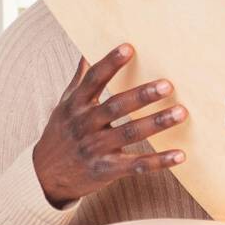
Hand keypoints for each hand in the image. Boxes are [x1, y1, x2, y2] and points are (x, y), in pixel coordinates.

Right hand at [32, 43, 186, 207]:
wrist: (43, 177)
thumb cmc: (60, 135)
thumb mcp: (64, 106)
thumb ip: (79, 81)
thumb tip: (86, 52)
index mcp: (77, 105)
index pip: (94, 80)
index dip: (110, 63)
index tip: (129, 48)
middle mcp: (86, 125)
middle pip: (116, 106)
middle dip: (142, 95)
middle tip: (167, 85)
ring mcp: (96, 148)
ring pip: (130, 133)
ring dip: (156, 123)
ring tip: (181, 112)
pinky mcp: (106, 170)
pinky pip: (136, 165)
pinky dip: (159, 161)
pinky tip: (180, 154)